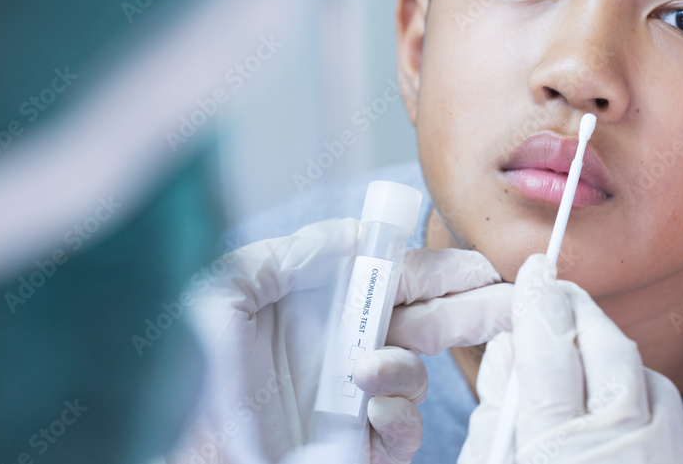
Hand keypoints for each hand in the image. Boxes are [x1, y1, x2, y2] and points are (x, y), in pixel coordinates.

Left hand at [167, 218, 509, 463]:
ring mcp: (347, 400)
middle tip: (508, 304)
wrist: (174, 443)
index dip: (441, 270)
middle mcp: (340, 347)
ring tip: (368, 369)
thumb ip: (295, 254)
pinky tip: (372, 409)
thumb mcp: (228, 287)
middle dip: (470, 311)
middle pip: (423, 323)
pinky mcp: (351, 449)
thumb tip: (361, 239)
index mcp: (318, 303)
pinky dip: (398, 418)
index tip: (483, 266)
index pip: (394, 279)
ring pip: (415, 376)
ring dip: (407, 368)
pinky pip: (400, 433)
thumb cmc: (188, 363)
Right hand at [458, 254, 682, 463]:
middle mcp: (621, 449)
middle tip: (560, 296)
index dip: (539, 296)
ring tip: (594, 380)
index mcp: (555, 446)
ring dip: (623, 370)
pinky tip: (641, 431)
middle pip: (609, 345)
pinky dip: (666, 423)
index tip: (534, 271)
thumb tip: (509, 348)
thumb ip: (499, 408)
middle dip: (581, 312)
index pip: (549, 342)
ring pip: (656, 383)